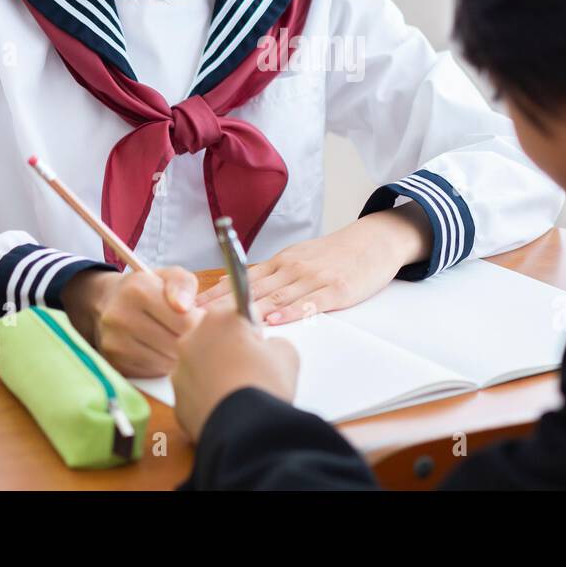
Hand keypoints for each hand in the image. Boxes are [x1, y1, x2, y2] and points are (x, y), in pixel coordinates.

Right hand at [59, 266, 197, 377]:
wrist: (109, 303)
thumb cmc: (147, 289)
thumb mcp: (169, 276)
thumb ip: (183, 284)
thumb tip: (183, 307)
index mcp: (137, 290)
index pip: (184, 320)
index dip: (198, 322)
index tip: (198, 318)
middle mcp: (120, 316)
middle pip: (175, 343)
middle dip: (189, 340)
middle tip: (190, 332)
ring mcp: (114, 343)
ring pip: (165, 362)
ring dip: (177, 355)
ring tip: (175, 340)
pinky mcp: (115, 364)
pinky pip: (152, 372)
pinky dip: (162, 365)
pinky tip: (160, 351)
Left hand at [171, 297, 299, 441]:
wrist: (246, 432)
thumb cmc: (265, 385)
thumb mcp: (286, 352)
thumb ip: (273, 342)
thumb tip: (266, 350)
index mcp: (217, 319)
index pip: (238, 311)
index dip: (253, 329)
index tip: (260, 345)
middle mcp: (191, 340)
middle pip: (214, 337)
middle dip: (229, 348)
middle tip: (251, 368)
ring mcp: (180, 372)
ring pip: (201, 366)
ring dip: (216, 373)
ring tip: (239, 392)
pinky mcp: (177, 402)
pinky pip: (195, 394)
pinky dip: (208, 399)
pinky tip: (227, 408)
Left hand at [194, 202, 431, 324]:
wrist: (374, 241)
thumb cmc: (335, 256)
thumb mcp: (298, 258)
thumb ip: (269, 275)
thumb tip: (230, 289)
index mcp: (281, 263)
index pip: (241, 278)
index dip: (216, 293)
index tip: (191, 306)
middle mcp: (293, 268)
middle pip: (253, 289)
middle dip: (224, 306)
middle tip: (198, 321)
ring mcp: (314, 279)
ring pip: (278, 296)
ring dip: (251, 311)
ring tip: (227, 325)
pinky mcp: (336, 290)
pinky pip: (310, 303)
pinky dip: (291, 312)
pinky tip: (276, 321)